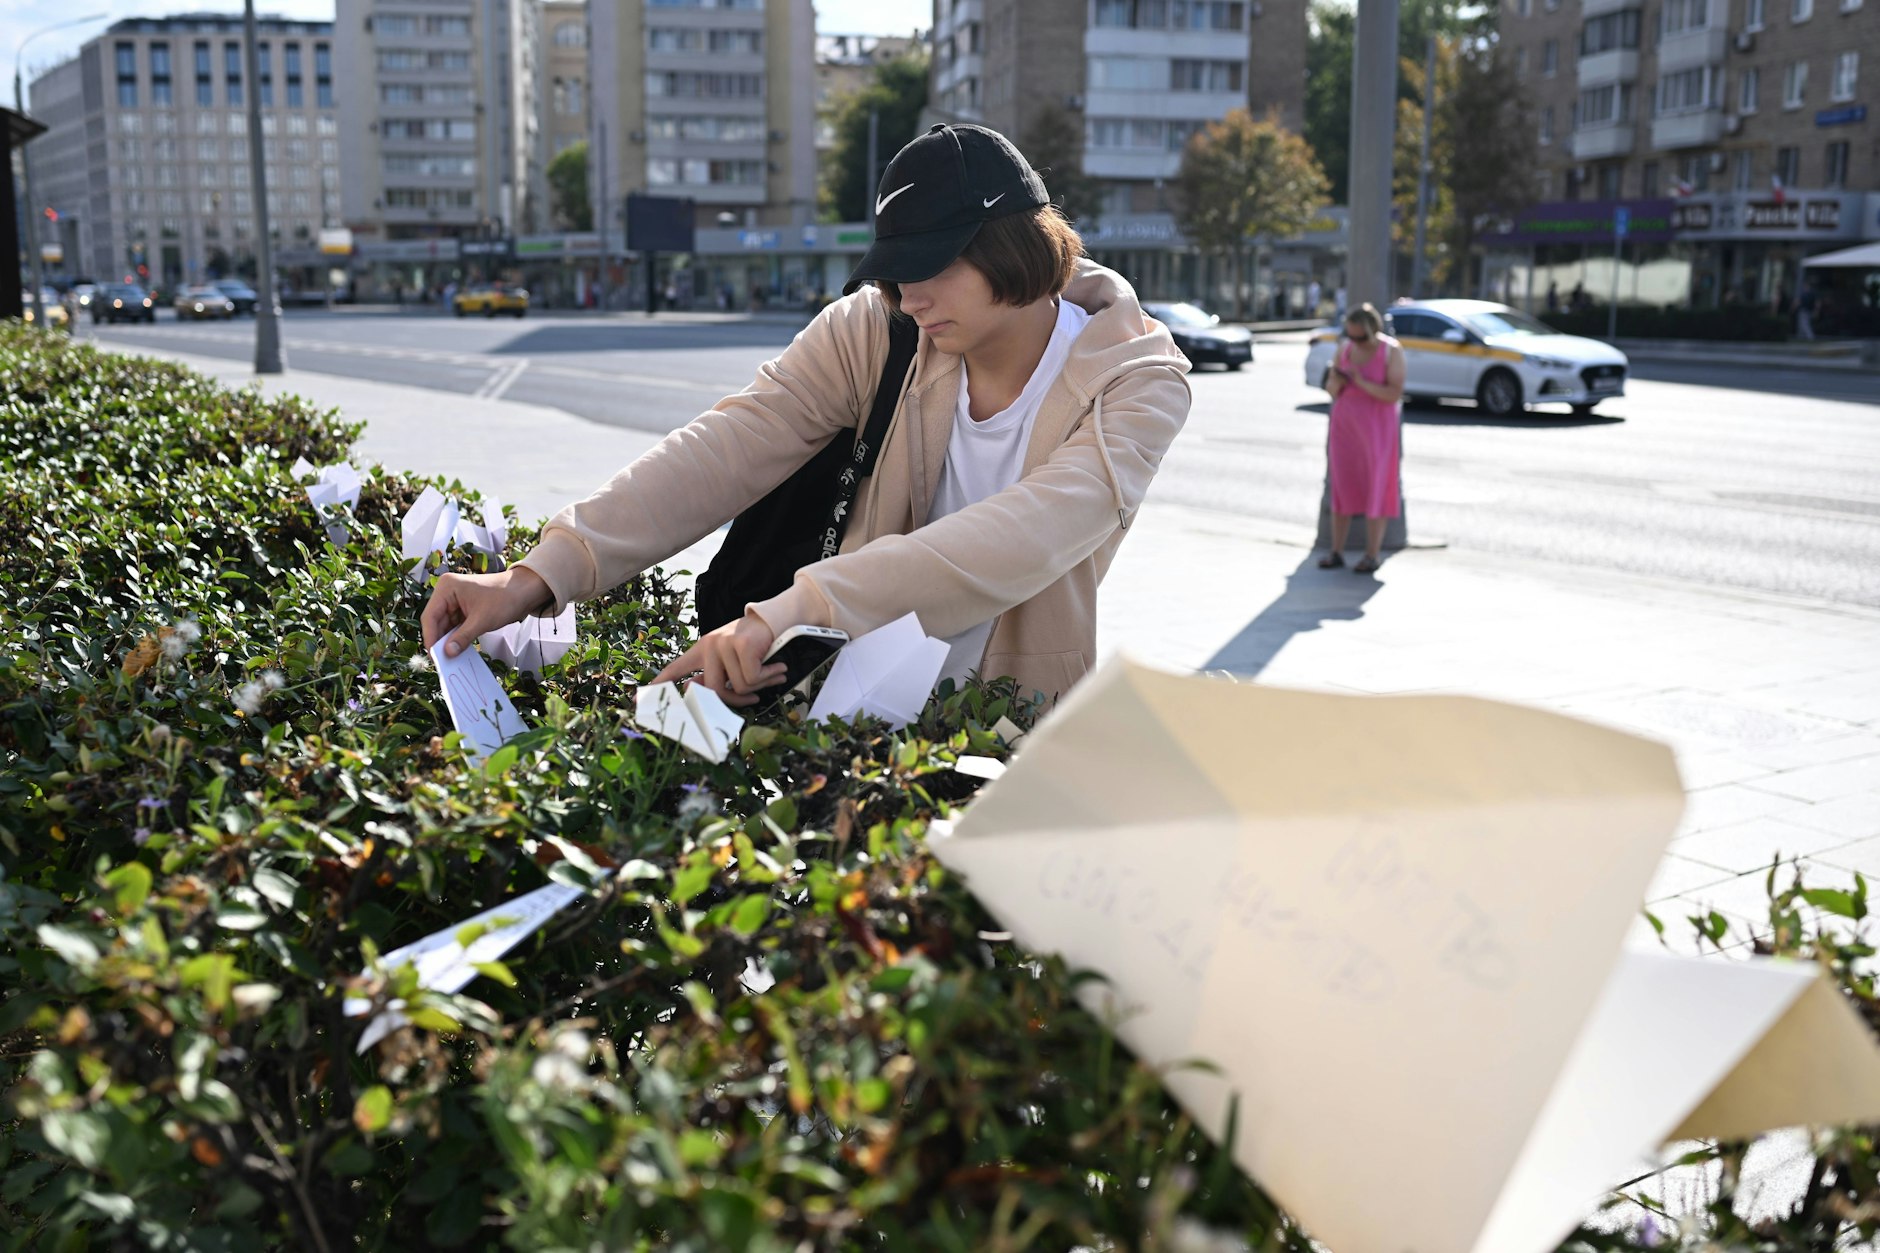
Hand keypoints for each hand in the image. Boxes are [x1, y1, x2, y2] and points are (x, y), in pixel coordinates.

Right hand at [422, 566, 552, 656]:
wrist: (526, 591)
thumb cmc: (505, 598)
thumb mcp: (482, 620)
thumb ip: (463, 637)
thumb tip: (447, 653)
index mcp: (447, 588)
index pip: (430, 616)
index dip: (431, 637)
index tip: (433, 655)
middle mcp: (447, 592)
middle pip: (436, 621)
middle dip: (440, 640)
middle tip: (442, 661)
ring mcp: (455, 600)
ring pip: (446, 625)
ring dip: (448, 640)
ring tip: (450, 658)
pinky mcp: (464, 608)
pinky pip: (456, 626)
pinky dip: (457, 637)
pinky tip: (458, 650)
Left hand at [652, 613, 785, 708]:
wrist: (777, 620)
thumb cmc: (755, 644)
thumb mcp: (731, 661)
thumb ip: (715, 677)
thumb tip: (696, 693)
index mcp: (702, 649)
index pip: (676, 668)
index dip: (659, 686)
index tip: (640, 701)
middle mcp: (708, 645)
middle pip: (713, 690)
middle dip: (736, 700)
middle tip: (754, 698)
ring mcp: (723, 644)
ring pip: (736, 687)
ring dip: (758, 686)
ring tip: (771, 672)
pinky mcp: (740, 645)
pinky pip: (751, 679)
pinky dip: (768, 677)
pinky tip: (777, 667)